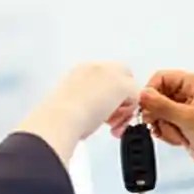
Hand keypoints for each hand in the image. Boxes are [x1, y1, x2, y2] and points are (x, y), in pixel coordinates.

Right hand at [17, 62, 138, 164]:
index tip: (101, 114)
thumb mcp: (69, 106)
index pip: (104, 78)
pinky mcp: (123, 85)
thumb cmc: (58, 118)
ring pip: (129, 87)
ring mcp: (110, 73)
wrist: (59, 119)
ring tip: (110, 125)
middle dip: (119, 98)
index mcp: (80, 71)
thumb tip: (90, 115)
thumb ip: (83, 103)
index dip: (107, 96)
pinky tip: (114, 125)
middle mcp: (96, 68)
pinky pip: (136, 98)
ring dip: (123, 108)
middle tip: (109, 119)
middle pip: (120, 76)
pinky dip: (128, 113)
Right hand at [133, 70, 193, 193]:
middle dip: (157, 112)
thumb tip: (143, 95)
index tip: (145, 106)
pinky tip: (178, 139)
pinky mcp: (182, 124)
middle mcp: (189, 93)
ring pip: (158, 112)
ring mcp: (185, 110)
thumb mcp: (189, 118)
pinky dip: (167, 133)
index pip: (162, 77)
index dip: (151, 91)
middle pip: (157, 95)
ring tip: (177, 133)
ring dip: (163, 125)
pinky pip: (163, 124)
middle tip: (157, 122)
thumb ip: (163, 106)